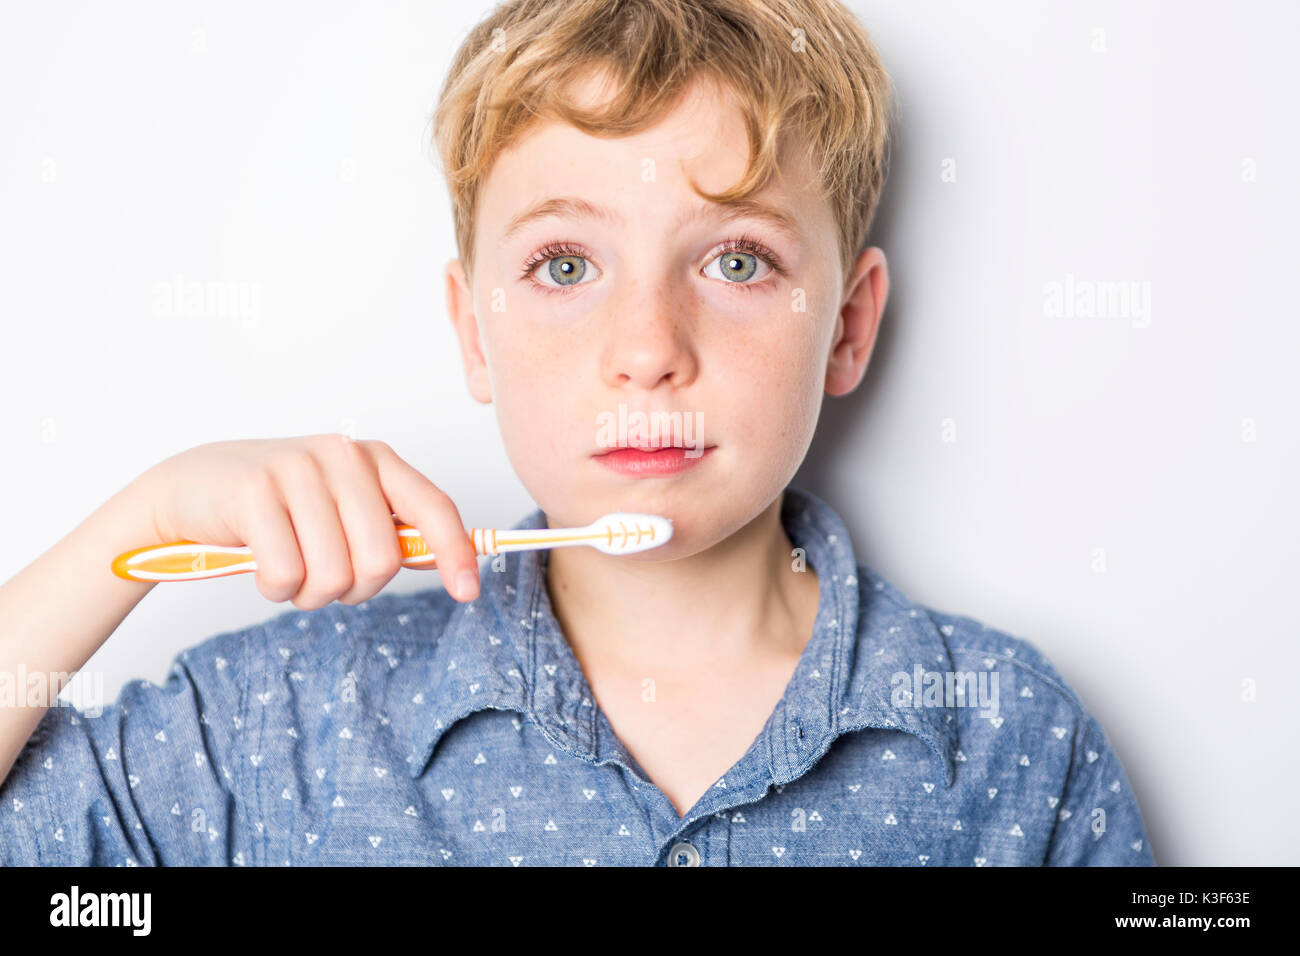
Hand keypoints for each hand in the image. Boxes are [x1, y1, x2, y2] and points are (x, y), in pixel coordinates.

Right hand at [134, 433, 478, 607]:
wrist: (190, 489)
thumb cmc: (278, 509)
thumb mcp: (341, 508)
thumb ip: (389, 530)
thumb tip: (450, 565)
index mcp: (375, 460)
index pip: (434, 507)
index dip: (455, 552)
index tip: (468, 592)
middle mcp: (343, 457)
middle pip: (382, 560)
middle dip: (354, 589)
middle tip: (324, 580)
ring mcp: (298, 470)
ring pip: (334, 575)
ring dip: (310, 594)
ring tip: (289, 569)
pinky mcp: (253, 492)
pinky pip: (286, 575)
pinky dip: (275, 589)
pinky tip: (260, 566)